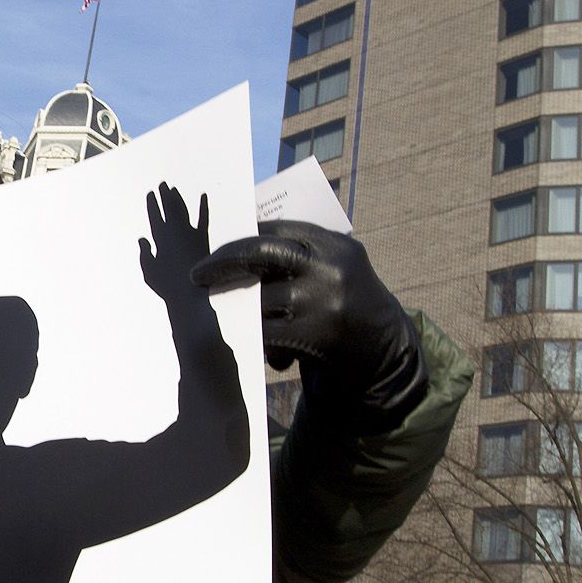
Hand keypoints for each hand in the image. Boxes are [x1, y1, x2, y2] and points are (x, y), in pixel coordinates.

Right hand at [137, 183, 210, 302]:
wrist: (190, 293)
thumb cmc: (166, 285)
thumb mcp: (149, 270)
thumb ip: (145, 253)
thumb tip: (142, 239)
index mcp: (160, 238)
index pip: (154, 216)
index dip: (152, 204)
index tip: (150, 193)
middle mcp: (175, 231)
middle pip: (169, 209)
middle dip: (164, 195)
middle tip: (162, 185)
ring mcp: (190, 233)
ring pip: (183, 210)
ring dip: (178, 199)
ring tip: (174, 190)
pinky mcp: (203, 238)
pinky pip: (203, 219)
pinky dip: (203, 207)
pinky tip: (203, 196)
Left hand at [191, 219, 423, 428]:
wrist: (384, 352)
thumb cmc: (344, 303)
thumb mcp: (334, 268)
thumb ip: (298, 255)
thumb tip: (235, 247)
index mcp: (334, 244)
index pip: (276, 228)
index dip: (241, 236)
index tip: (217, 246)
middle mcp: (329, 267)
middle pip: (260, 253)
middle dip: (223, 262)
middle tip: (197, 275)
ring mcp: (322, 301)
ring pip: (259, 300)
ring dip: (245, 313)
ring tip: (246, 323)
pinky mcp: (315, 335)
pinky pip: (268, 335)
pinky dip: (264, 343)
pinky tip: (275, 354)